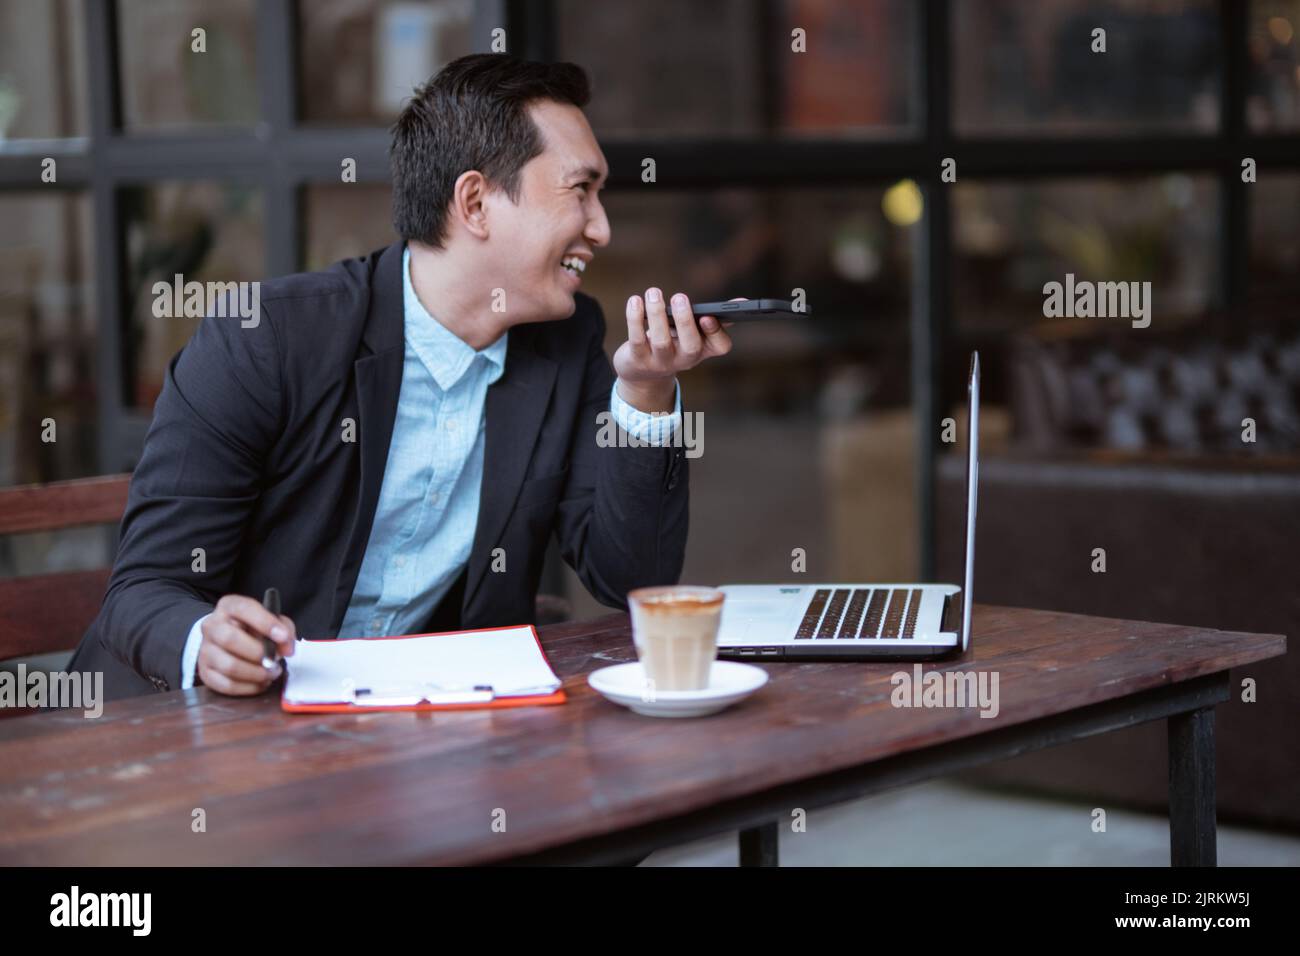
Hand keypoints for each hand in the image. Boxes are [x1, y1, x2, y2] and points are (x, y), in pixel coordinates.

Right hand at [197, 594, 296, 695]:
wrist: (229, 640)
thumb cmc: (254, 629)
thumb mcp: (272, 621)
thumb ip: (284, 630)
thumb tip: (286, 649)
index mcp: (229, 606)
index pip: (244, 609)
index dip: (265, 623)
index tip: (283, 637)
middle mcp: (212, 625)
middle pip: (230, 639)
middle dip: (258, 653)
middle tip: (275, 660)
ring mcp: (206, 650)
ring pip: (229, 666)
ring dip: (256, 674)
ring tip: (271, 673)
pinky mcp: (206, 672)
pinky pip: (226, 685)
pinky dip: (249, 687)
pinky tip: (261, 682)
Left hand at [613, 288, 734, 410]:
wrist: (643, 372)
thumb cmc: (674, 343)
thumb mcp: (695, 334)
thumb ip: (715, 318)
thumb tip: (742, 301)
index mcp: (704, 350)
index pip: (720, 346)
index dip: (716, 332)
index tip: (708, 315)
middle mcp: (684, 360)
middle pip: (690, 345)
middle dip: (685, 321)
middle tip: (680, 296)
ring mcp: (661, 362)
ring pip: (661, 341)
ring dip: (657, 314)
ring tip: (654, 293)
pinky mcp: (638, 360)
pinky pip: (637, 339)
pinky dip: (635, 318)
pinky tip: (635, 301)